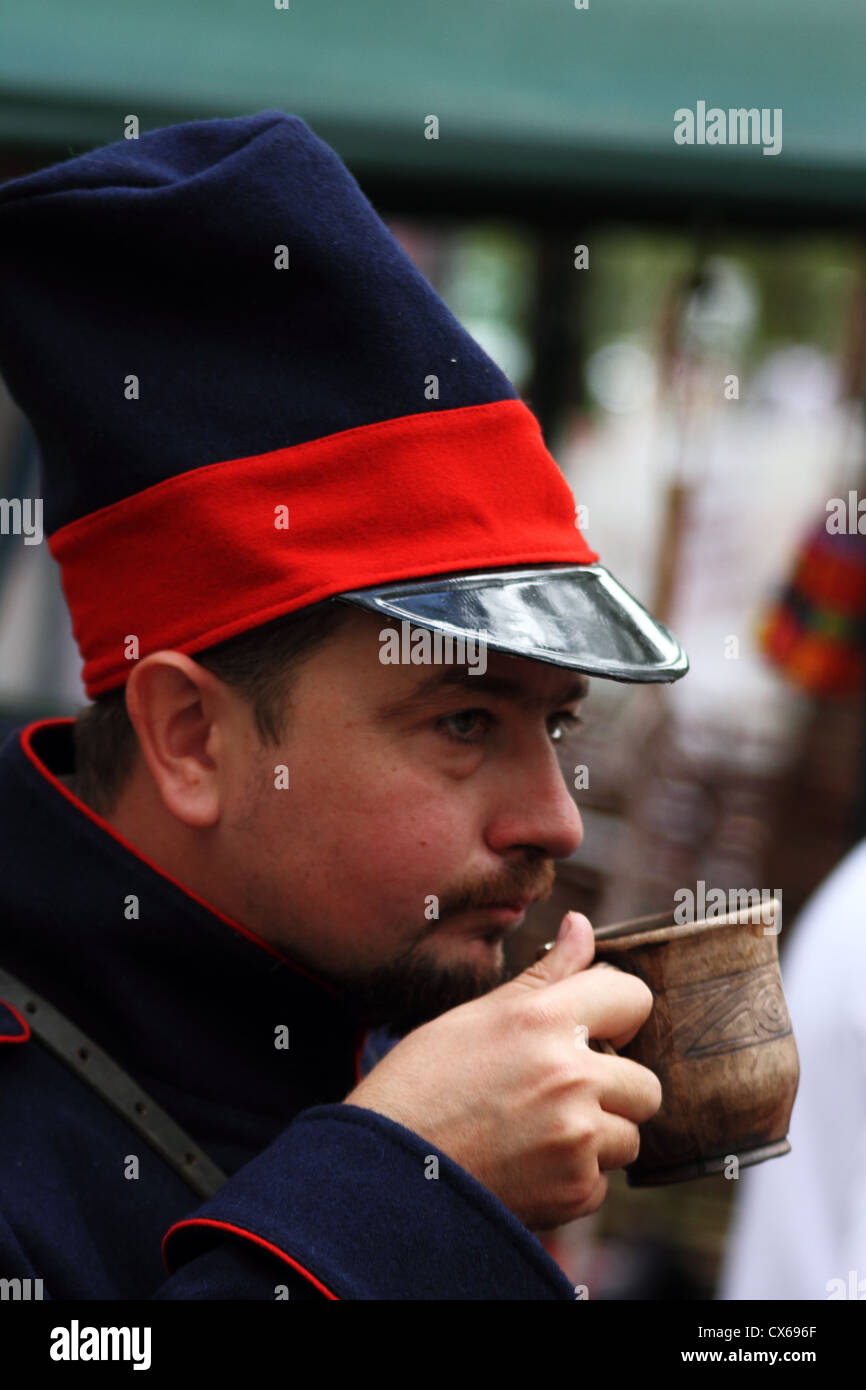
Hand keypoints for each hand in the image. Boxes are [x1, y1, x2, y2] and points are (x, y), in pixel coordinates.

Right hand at [343, 911, 661, 1229]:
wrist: (385, 1173)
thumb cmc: (423, 1084)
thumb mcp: (480, 1015)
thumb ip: (546, 975)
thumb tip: (582, 924)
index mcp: (544, 1019)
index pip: (633, 997)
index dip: (617, 1015)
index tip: (596, 1032)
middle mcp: (570, 1076)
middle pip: (645, 1083)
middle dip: (612, 1091)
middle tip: (557, 1095)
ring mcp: (576, 1138)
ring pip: (628, 1136)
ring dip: (596, 1138)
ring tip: (534, 1132)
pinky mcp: (574, 1191)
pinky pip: (602, 1181)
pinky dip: (572, 1179)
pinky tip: (525, 1166)